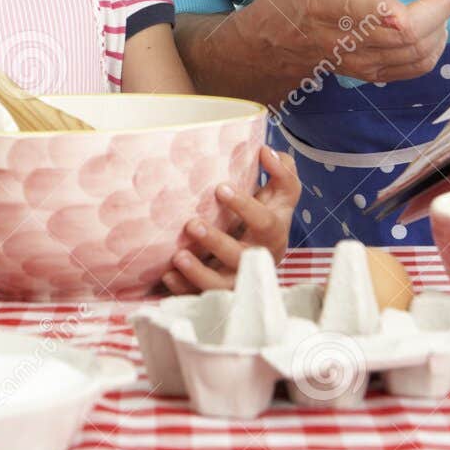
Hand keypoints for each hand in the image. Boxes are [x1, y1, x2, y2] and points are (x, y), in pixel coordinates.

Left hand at [162, 146, 300, 292]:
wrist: (263, 254)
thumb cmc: (267, 216)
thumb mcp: (281, 194)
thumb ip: (281, 170)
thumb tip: (266, 151)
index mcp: (273, 233)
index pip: (264, 222)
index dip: (245, 206)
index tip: (220, 188)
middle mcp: (256, 259)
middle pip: (241, 257)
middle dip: (216, 242)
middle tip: (191, 223)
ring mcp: (238, 280)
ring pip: (222, 285)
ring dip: (199, 273)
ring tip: (177, 257)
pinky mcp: (219, 294)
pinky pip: (201, 298)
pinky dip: (184, 290)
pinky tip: (167, 276)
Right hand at [273, 0, 449, 85]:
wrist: (288, 36)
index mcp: (329, 3)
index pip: (375, 14)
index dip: (416, 6)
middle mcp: (344, 39)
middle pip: (409, 35)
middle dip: (446, 8)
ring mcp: (360, 62)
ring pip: (419, 53)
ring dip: (444, 23)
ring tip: (443, 0)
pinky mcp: (373, 76)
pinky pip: (418, 66)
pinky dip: (436, 43)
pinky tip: (433, 23)